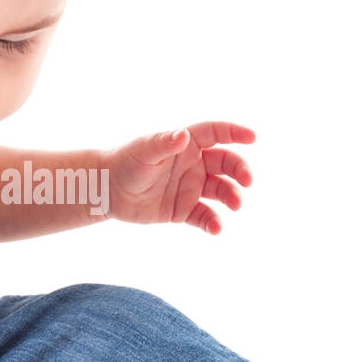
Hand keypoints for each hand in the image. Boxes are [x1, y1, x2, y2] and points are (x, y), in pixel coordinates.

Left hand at [105, 123, 254, 232]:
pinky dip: (213, 222)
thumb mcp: (144, 150)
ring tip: (235, 205)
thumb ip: (165, 143)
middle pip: (226, 163)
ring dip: (232, 196)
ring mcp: (190, 187)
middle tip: (247, 181)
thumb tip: (184, 136)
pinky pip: (204, 216)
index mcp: (187, 144)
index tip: (253, 137)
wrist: (108, 190)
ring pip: (221, 191)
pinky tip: (216, 228)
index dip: (235, 133)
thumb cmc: (125, 162)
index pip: (216, 133)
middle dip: (240, 170)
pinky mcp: (183, 210)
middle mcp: (194, 164)